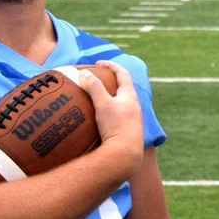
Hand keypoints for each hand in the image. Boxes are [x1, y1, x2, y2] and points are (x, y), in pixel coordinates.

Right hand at [81, 60, 142, 178]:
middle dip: (110, 80)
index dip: (111, 65)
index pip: (123, 73)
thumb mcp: (103, 104)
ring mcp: (132, 118)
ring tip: (94, 97)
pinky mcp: (127, 130)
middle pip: (123, 87)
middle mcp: (134, 106)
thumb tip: (84, 73)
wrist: (125, 154)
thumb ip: (94, 87)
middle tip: (96, 78)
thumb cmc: (116, 127)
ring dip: (109, 96)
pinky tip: (98, 117)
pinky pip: (117, 115)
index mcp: (130, 96)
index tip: (98, 63)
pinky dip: (108, 110)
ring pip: (121, 102)